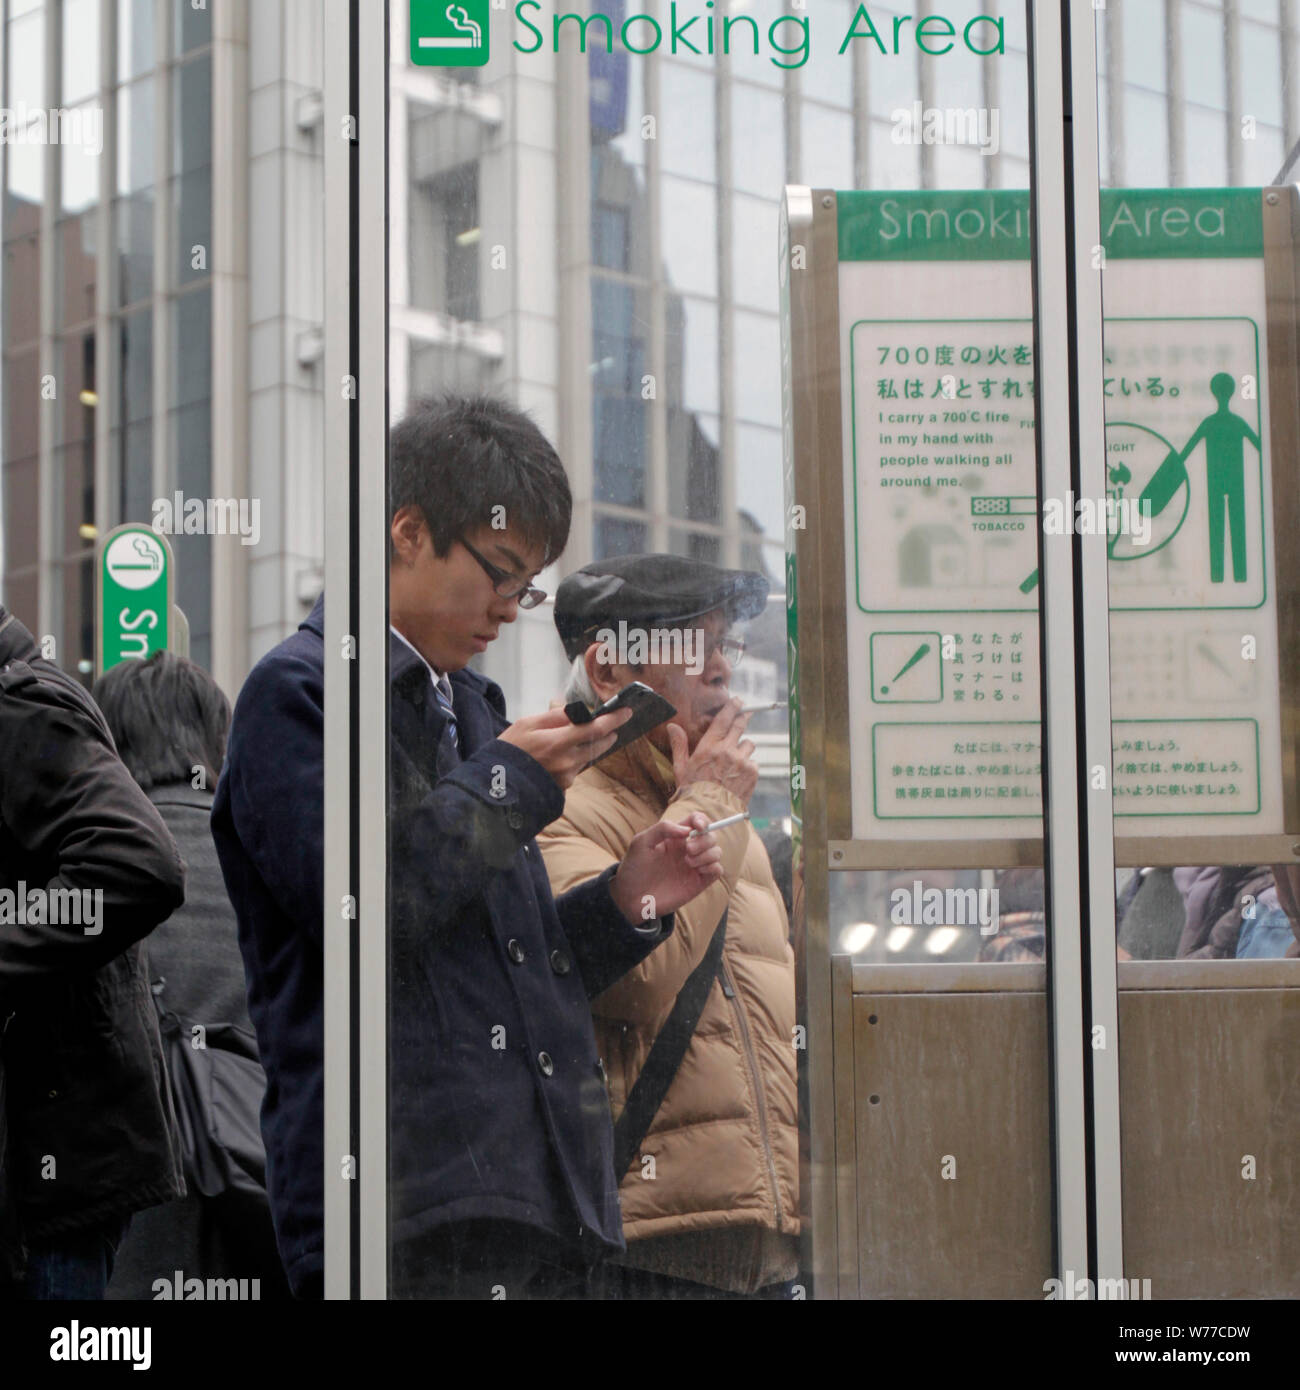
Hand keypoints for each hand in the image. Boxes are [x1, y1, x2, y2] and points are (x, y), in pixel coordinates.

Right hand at [498, 705, 632, 789]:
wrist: (495, 784)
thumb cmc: (509, 749)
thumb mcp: (527, 724)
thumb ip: (555, 716)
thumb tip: (576, 711)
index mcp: (558, 743)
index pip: (595, 729)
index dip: (614, 720)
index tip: (627, 712)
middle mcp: (567, 762)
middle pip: (598, 745)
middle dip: (608, 734)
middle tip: (612, 725)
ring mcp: (566, 777)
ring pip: (588, 757)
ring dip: (591, 746)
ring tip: (585, 736)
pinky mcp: (563, 787)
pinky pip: (576, 769)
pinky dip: (576, 759)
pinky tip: (563, 755)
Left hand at [609, 812, 724, 925]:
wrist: (631, 897)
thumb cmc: (634, 868)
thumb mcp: (642, 842)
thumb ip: (663, 828)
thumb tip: (687, 830)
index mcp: (675, 836)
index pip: (697, 821)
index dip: (702, 820)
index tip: (698, 827)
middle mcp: (688, 849)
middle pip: (711, 835)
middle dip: (704, 840)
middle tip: (688, 849)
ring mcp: (694, 866)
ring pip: (717, 852)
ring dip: (706, 854)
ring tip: (688, 862)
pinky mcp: (698, 882)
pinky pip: (717, 870)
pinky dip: (712, 867)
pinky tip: (696, 870)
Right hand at [667, 697, 757, 805]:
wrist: (710, 814)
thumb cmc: (692, 791)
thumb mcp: (681, 768)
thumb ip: (679, 745)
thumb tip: (672, 726)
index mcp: (709, 746)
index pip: (724, 719)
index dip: (732, 707)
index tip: (738, 701)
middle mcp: (727, 750)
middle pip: (740, 725)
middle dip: (743, 718)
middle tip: (745, 714)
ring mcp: (741, 761)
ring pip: (749, 744)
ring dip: (743, 748)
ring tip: (735, 759)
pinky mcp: (752, 773)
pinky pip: (753, 762)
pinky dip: (748, 765)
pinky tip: (738, 775)